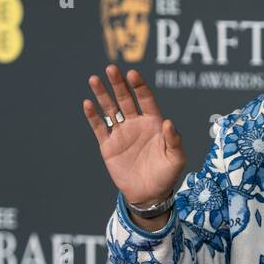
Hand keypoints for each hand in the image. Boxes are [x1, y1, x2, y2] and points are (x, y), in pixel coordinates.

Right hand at [82, 64, 184, 207]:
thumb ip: (174, 140)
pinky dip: (93, 116)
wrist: (149, 195)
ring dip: (102, 94)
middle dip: (118, 84)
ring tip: (94, 79)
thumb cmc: (167, 176)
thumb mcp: (176, 159)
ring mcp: (121, 134)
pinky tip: (88, 104)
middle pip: (125, 99)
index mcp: (153, 123)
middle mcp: (136, 124)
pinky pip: (99, 128)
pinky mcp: (108, 146)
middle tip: (111, 69)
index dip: (139, 87)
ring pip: (110, 109)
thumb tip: (168, 122)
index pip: (145, 99)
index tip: (133, 75)